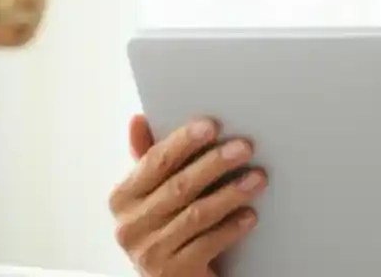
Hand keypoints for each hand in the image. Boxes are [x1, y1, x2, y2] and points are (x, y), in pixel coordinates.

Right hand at [108, 114, 266, 276]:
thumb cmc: (167, 228)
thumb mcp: (154, 194)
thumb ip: (150, 160)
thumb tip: (139, 120)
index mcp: (123, 199)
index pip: (154, 162)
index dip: (183, 141)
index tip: (211, 125)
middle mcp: (130, 226)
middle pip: (178, 186)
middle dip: (214, 163)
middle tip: (245, 147)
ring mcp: (149, 253)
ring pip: (196, 215)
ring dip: (231, 193)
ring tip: (258, 179)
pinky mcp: (171, 274)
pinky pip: (206, 245)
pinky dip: (231, 228)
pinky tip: (249, 215)